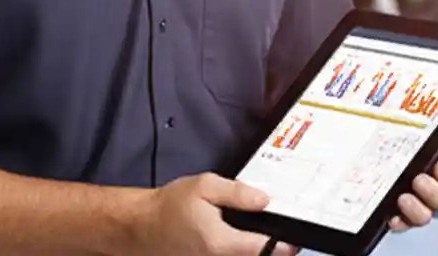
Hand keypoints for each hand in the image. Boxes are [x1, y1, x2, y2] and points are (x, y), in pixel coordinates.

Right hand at [128, 173, 298, 255]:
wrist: (142, 227)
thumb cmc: (171, 207)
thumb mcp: (204, 187)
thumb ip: (237, 193)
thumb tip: (265, 200)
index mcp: (223, 243)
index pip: (267, 250)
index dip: (286, 244)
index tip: (295, 235)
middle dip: (274, 247)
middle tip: (280, 229)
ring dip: (258, 249)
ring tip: (262, 231)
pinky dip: (243, 250)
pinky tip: (243, 237)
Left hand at [389, 118, 437, 232]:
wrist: (372, 140)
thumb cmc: (403, 131)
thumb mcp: (427, 121)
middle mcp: (431, 185)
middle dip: (433, 192)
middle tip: (418, 180)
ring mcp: (415, 201)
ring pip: (424, 216)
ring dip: (417, 210)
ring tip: (402, 198)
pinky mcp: (397, 213)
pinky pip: (402, 224)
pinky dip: (398, 223)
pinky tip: (391, 218)